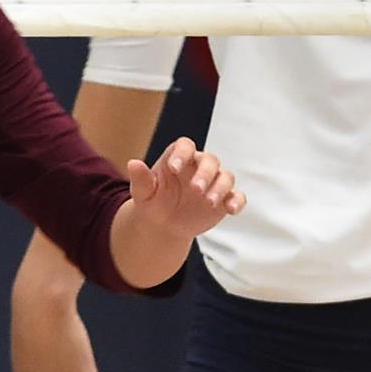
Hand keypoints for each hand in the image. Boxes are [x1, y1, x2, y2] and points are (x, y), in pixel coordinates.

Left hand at [121, 138, 243, 240]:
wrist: (163, 225)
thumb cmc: (153, 202)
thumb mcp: (143, 193)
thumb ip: (140, 179)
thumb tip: (133, 163)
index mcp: (179, 158)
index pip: (185, 146)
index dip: (182, 154)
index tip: (174, 168)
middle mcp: (199, 167)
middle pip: (210, 160)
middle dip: (205, 174)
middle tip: (196, 189)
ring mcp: (214, 183)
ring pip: (225, 177)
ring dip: (220, 188)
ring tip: (209, 202)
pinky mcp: (225, 199)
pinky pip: (237, 196)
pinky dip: (237, 201)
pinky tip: (231, 209)